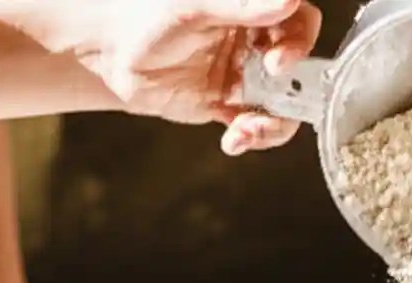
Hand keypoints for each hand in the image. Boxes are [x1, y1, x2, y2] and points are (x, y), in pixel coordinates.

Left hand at [44, 0, 321, 154]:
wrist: (110, 56)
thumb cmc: (146, 20)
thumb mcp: (193, 9)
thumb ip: (241, 6)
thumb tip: (287, 0)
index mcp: (252, 12)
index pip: (298, 22)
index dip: (300, 42)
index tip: (281, 60)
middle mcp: (254, 44)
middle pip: (298, 69)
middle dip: (291, 90)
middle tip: (266, 91)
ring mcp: (245, 78)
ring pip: (282, 104)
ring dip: (273, 123)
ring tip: (248, 130)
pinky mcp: (229, 107)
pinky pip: (256, 126)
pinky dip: (251, 137)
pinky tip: (234, 140)